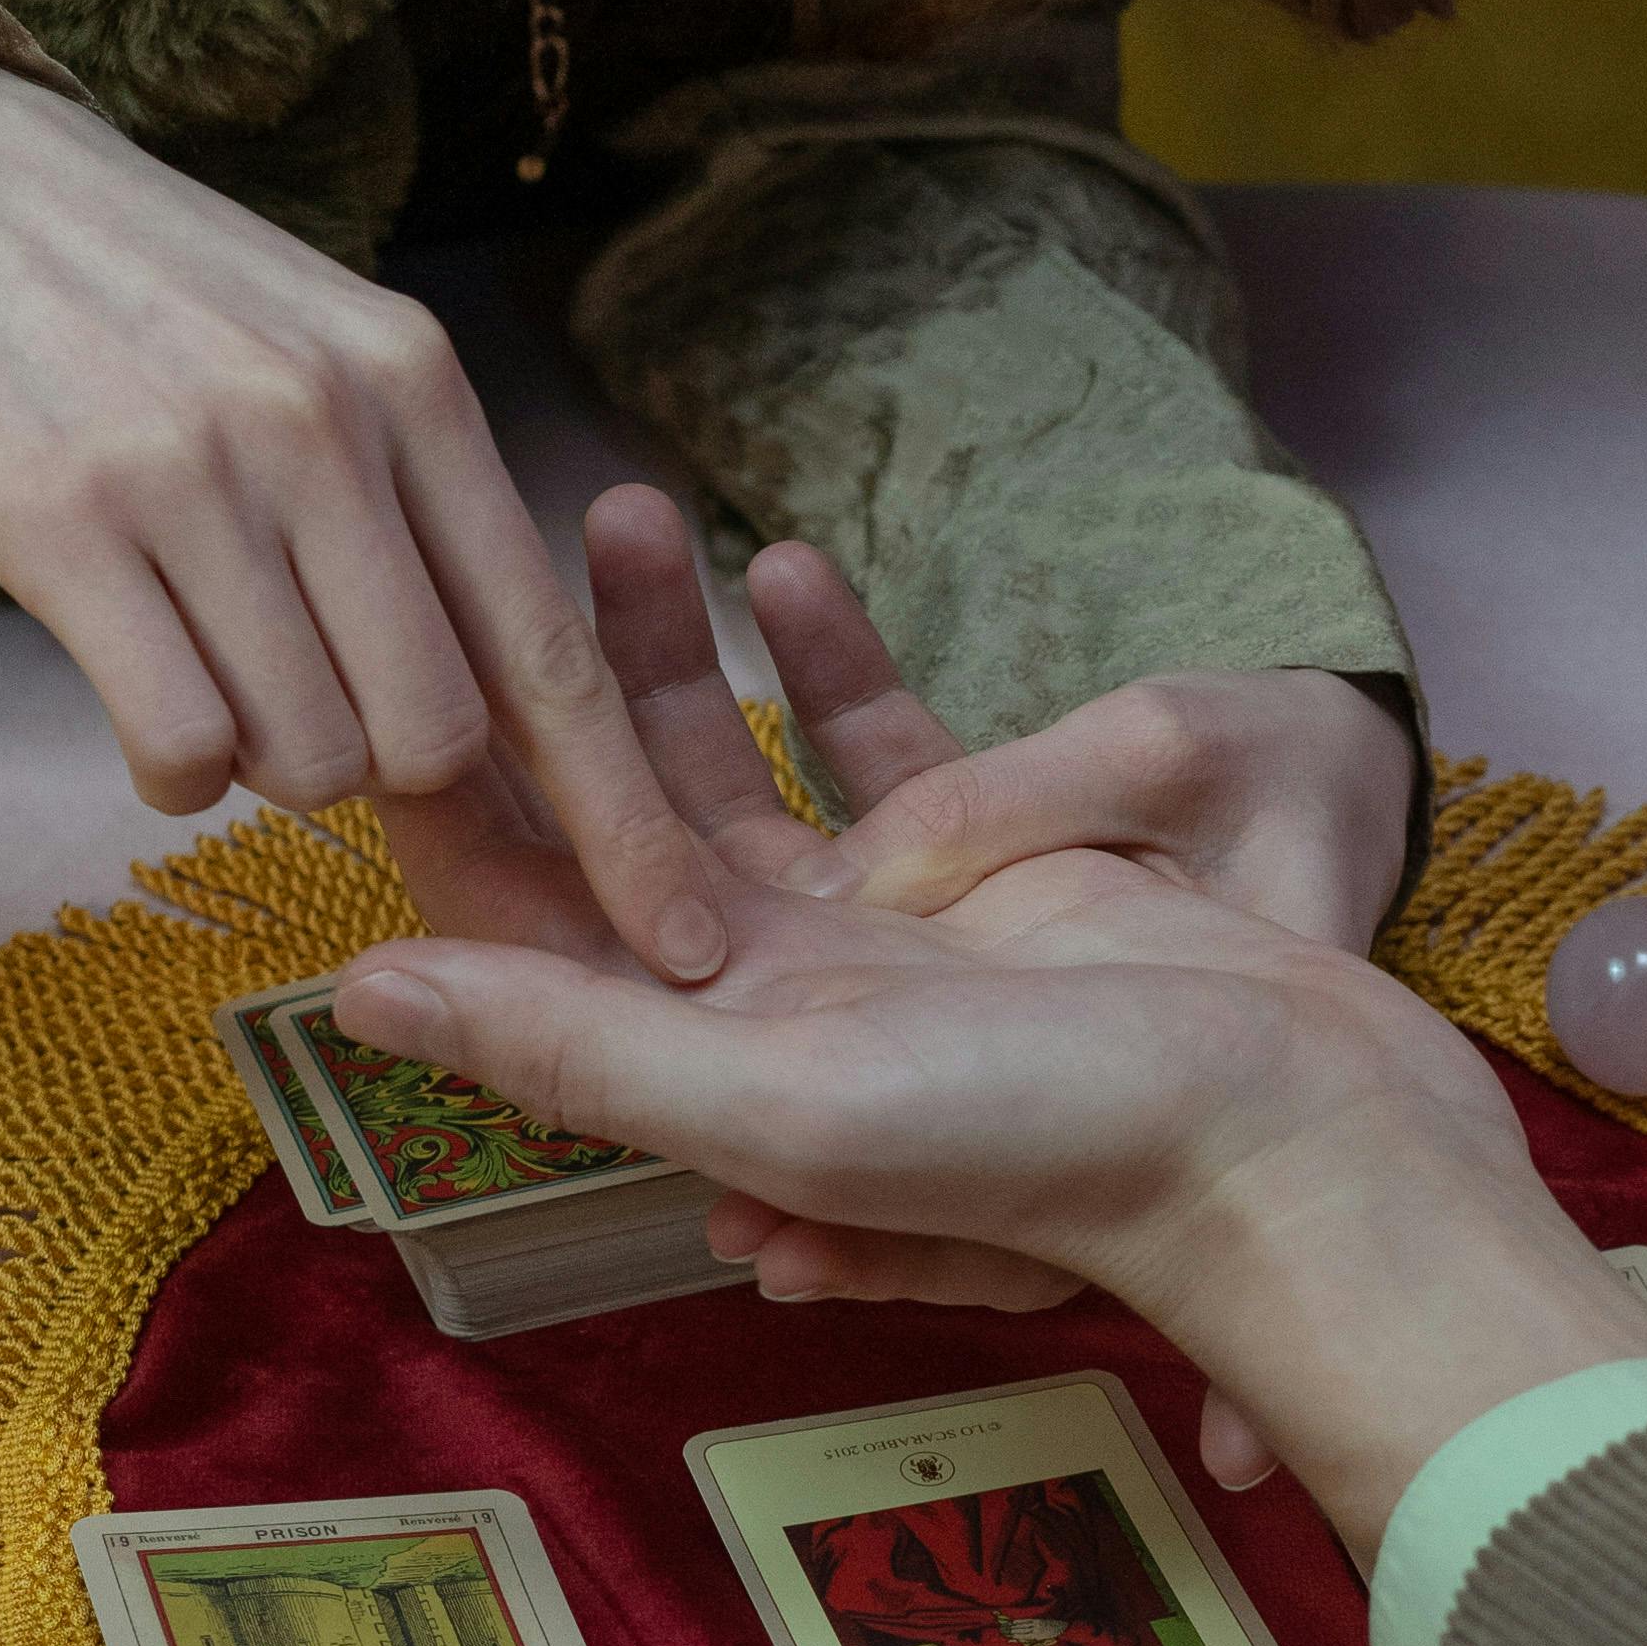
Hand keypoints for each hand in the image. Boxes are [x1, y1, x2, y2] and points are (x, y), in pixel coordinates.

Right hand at [0, 34, 725, 978]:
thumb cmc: (132, 286)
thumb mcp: (317, 338)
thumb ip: (413, 492)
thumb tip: (497, 689)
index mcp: (414, 383)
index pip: (550, 647)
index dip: (621, 815)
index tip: (684, 943)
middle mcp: (326, 427)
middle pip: (438, 736)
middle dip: (391, 778)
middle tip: (307, 705)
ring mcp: (197, 475)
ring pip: (311, 757)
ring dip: (267, 759)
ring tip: (202, 651)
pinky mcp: (64, 523)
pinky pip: (182, 747)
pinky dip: (171, 767)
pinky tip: (138, 685)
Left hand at [384, 495, 1388, 1347]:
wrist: (1295, 1132)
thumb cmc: (1048, 1142)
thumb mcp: (782, 1099)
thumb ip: (571, 1045)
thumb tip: (351, 990)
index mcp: (689, 1064)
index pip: (506, 918)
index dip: (434, 790)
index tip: (373, 647)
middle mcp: (757, 1004)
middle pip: (596, 824)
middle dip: (535, 678)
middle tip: (487, 525)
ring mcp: (865, 936)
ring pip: (719, 768)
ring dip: (659, 646)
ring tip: (622, 503)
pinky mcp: (973, 875)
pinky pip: (864, 747)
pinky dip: (817, 659)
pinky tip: (776, 563)